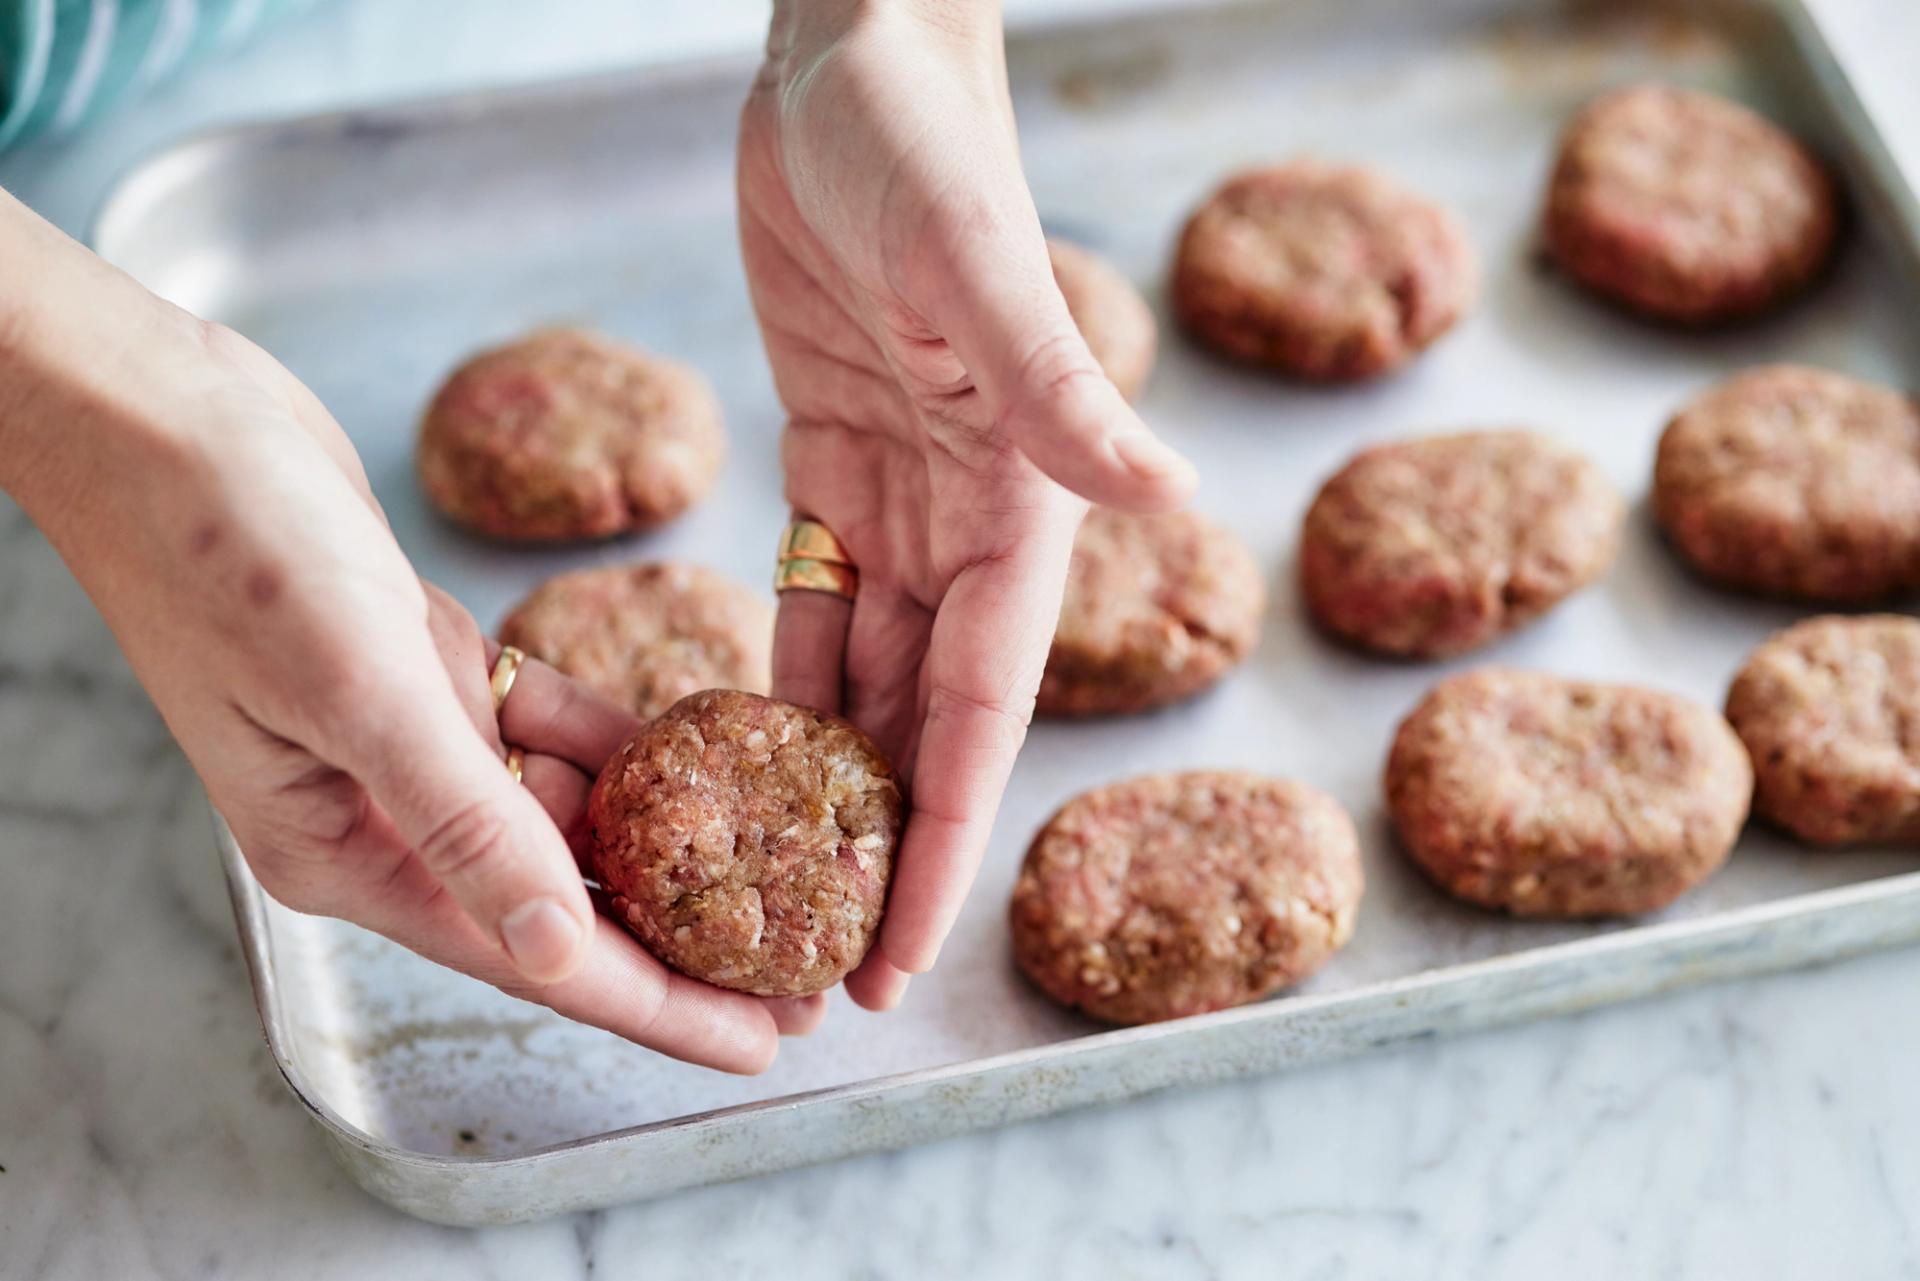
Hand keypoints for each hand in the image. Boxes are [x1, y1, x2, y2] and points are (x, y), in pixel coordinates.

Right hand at [0, 197, 816, 1070]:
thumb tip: (560, 948)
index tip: (758, 1043)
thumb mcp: (358, 686)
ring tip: (777, 878)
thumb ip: (461, 821)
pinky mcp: (429, 678)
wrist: (163, 415)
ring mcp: (408, 749)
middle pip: (564, 903)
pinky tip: (701, 757)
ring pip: (563, 816)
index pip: (533, 955)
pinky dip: (614, 743)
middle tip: (798, 974)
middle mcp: (384, 818)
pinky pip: (546, 732)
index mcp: (350, 852)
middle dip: (679, 941)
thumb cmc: (229, 544)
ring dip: (665, 843)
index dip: (655, 1004)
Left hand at [738, 0, 1196, 1007]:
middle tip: (815, 974)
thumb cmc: (922, 141)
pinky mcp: (831, 460)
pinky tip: (739, 757)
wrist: (854, 58)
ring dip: (827, 786)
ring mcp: (901, 496)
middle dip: (878, 850)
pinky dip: (782, 682)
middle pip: (926, 726)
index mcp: (1023, 506)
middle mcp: (972, 522)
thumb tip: (1172, 495)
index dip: (939, 844)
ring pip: (868, 679)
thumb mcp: (975, 267)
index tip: (895, 960)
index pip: (983, 714)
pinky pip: (810, 602)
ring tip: (773, 896)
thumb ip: (1061, 392)